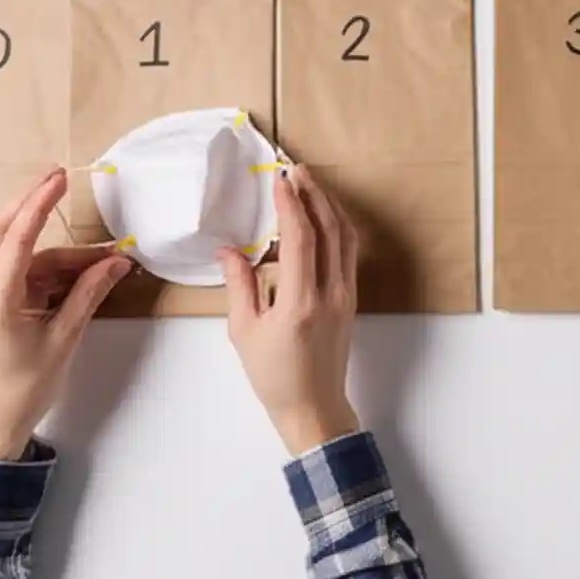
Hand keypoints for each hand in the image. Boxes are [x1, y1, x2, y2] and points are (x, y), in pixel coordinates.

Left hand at [0, 168, 131, 459]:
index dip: (39, 204)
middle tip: (61, 178)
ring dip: (64, 251)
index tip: (58, 179)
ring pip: (24, 252)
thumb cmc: (28, 383)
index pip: (16, 237)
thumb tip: (118, 261)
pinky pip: (28, 270)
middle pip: (6, 231)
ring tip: (109, 257)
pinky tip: (90, 272)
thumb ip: (89, 293)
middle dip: (34, 204)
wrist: (0, 417)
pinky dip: (57, 268)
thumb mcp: (65, 337)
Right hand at [218, 165, 360, 456]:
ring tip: (310, 185)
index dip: (292, 204)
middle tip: (297, 170)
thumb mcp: (244, 331)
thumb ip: (238, 285)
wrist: (314, 408)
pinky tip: (321, 218)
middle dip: (314, 194)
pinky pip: (347, 254)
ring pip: (345, 239)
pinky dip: (336, 228)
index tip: (280, 179)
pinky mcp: (351, 300)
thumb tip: (229, 249)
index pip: (301, 239)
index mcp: (301, 302)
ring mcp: (346, 296)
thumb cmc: (274, 376)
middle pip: (330, 230)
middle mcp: (330, 294)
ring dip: (329, 207)